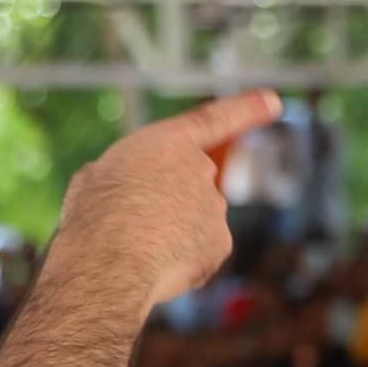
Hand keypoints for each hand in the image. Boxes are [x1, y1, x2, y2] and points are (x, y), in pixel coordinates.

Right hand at [48, 92, 281, 309]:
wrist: (110, 261)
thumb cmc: (93, 218)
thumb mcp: (95, 178)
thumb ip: (128, 176)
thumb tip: (132, 192)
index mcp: (167, 143)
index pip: (215, 120)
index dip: (246, 109)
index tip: (274, 101)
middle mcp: (200, 169)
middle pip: (194, 185)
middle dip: (171, 205)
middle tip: (135, 224)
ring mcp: (214, 206)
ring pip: (195, 222)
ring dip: (172, 234)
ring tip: (138, 247)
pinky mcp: (220, 242)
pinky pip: (202, 251)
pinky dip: (184, 260)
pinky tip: (157, 265)